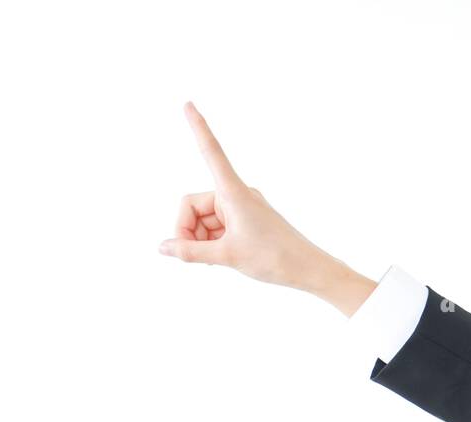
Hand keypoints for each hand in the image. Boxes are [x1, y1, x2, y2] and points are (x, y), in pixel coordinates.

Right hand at [159, 101, 375, 313]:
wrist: (307, 269)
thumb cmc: (274, 257)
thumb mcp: (226, 256)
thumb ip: (190, 251)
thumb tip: (163, 247)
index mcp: (233, 192)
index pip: (211, 152)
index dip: (198, 128)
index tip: (188, 103)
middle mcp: (236, 193)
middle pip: (193, 206)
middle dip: (188, 230)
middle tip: (193, 255)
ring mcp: (241, 207)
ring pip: (203, 220)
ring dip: (201, 239)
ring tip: (215, 260)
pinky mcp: (245, 220)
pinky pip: (217, 227)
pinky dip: (212, 241)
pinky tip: (220, 257)